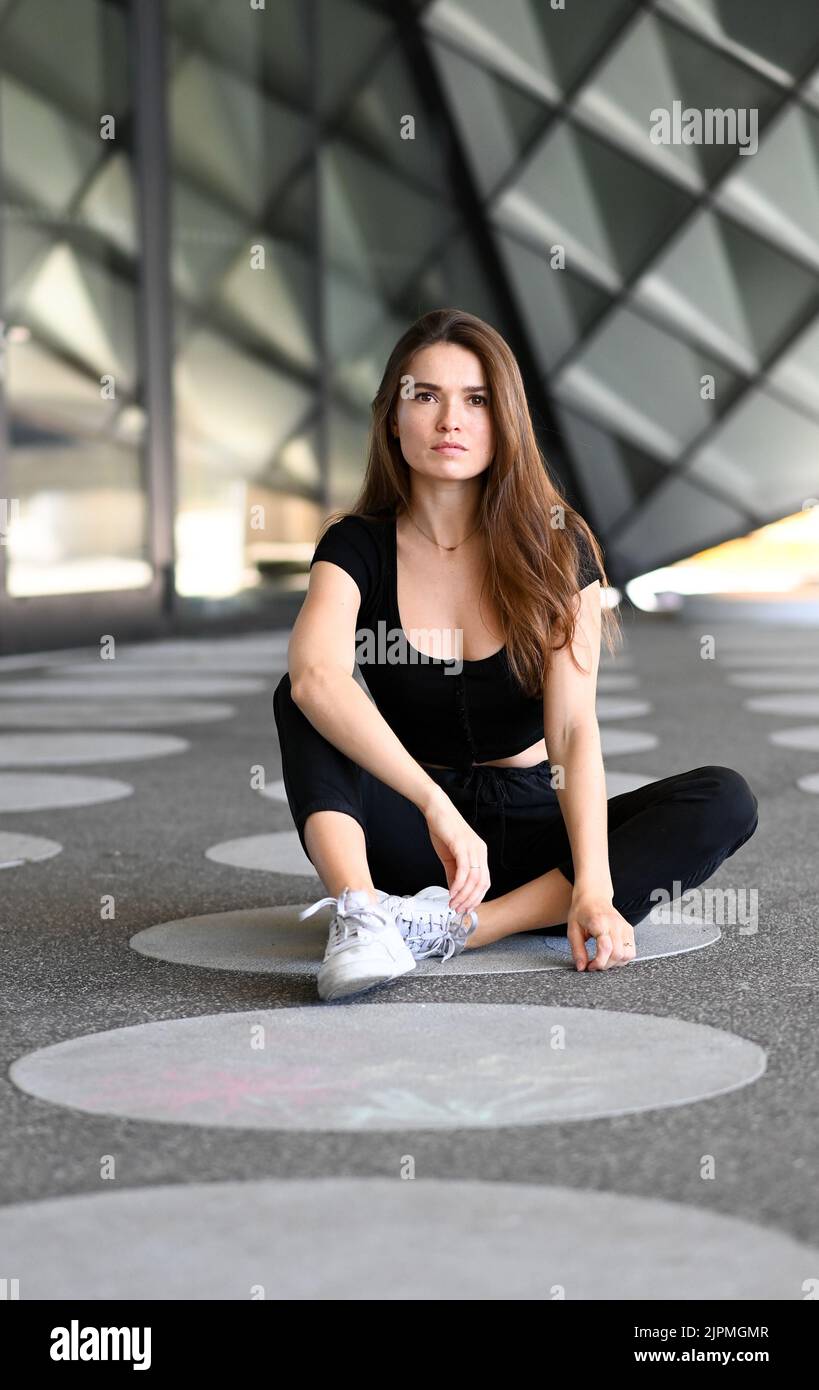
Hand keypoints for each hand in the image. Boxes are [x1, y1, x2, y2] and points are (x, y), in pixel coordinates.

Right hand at [423, 787, 489, 915]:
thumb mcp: (449, 857)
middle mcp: (480, 851)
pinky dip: (458, 884)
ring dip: (463, 895)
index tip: (466, 909)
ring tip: (453, 904)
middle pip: (482, 883)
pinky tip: (451, 892)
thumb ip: (453, 875)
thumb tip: (454, 892)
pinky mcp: (462, 845)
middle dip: (471, 900)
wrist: (436, 810)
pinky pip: (464, 870)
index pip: (484, 882)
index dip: (476, 898)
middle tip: (459, 910)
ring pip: (473, 879)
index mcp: (480, 854)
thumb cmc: (443, 830)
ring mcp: (473, 848)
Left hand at [567, 891, 636, 971]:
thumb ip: (577, 950)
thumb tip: (581, 968)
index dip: (599, 962)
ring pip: (628, 955)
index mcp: (599, 922)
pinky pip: (631, 951)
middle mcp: (615, 924)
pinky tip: (610, 955)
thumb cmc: (582, 912)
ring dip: (615, 963)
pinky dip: (622, 958)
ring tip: (603, 959)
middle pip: (618, 954)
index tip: (590, 966)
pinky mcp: (629, 930)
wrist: (593, 896)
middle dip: (605, 965)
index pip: (606, 948)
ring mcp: (625, 927)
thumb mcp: (572, 930)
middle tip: (594, 964)